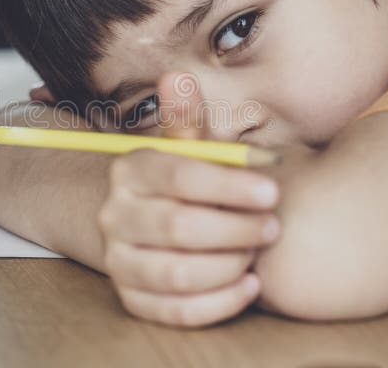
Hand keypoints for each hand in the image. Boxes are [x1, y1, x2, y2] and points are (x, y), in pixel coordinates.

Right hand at [98, 72, 280, 326]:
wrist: (148, 222)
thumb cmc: (183, 180)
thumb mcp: (186, 148)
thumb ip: (187, 118)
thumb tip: (178, 75)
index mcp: (129, 171)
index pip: (178, 176)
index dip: (229, 185)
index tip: (272, 191)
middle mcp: (114, 217)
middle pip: (179, 227)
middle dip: (237, 228)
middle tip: (273, 227)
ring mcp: (120, 261)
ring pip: (179, 273)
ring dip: (231, 265)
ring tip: (257, 252)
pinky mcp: (133, 298)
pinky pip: (176, 312)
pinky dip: (219, 303)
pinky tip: (249, 287)